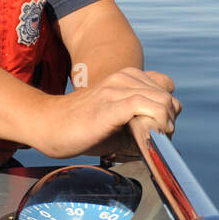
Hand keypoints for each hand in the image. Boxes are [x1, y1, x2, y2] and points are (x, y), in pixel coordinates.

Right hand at [34, 68, 180, 158]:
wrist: (49, 126)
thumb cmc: (81, 128)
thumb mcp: (116, 120)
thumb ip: (140, 122)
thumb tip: (163, 139)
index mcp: (126, 78)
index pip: (165, 87)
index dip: (166, 110)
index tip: (155, 129)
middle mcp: (124, 78)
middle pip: (169, 98)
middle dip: (167, 122)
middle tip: (151, 140)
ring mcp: (118, 89)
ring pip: (163, 102)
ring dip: (162, 126)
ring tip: (147, 141)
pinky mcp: (112, 105)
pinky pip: (149, 108)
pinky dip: (155, 125)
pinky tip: (144, 138)